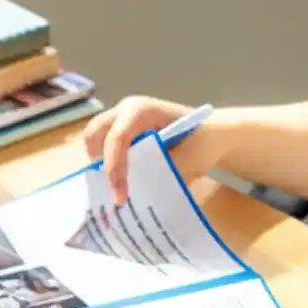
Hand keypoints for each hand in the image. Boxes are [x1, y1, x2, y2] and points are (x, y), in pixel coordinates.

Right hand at [82, 96, 229, 204]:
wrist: (213, 135)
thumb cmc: (204, 140)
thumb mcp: (193, 157)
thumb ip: (167, 171)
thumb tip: (142, 190)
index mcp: (142, 110)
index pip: (117, 137)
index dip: (115, 167)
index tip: (120, 197)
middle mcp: (126, 112)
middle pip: (95, 134)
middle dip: (100, 164)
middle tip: (115, 192)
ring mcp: (123, 121)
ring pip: (96, 142)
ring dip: (102, 166)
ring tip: (119, 190)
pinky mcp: (124, 135)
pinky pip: (105, 149)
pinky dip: (109, 167)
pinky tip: (123, 186)